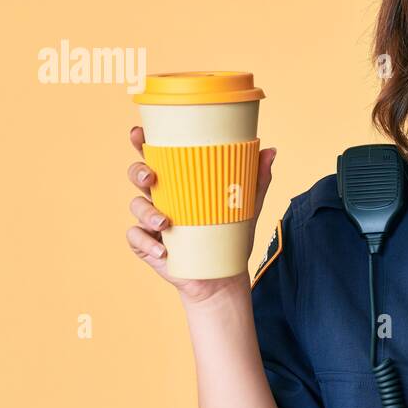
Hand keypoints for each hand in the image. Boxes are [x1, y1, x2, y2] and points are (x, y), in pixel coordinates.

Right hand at [125, 125, 277, 303]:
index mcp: (179, 182)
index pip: (157, 156)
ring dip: (146, 212)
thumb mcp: (246, 207)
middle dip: (138, 171)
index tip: (139, 132)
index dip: (141, 141)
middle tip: (150, 177)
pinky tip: (163, 251)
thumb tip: (270, 149)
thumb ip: (256, 180)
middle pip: (138, 175)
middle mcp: (160, 197)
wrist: (223, 274)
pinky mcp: (147, 244)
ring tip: (165, 223)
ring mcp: (150, 221)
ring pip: (136, 206)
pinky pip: (136, 238)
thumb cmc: (230, 235)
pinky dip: (147, 243)